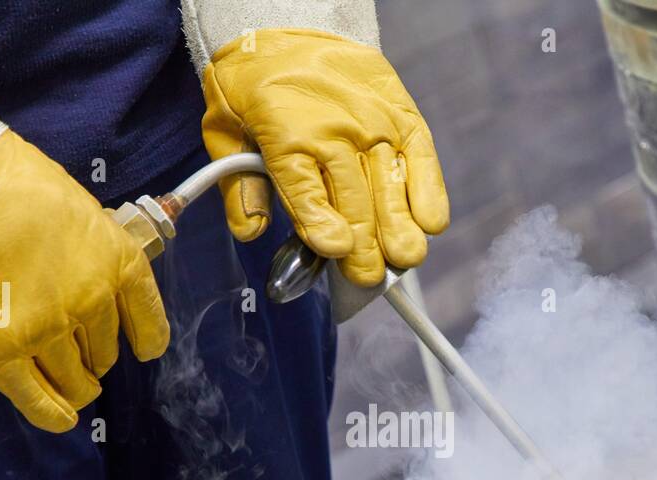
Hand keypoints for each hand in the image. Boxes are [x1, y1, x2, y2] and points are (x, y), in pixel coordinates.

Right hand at [0, 131, 169, 431]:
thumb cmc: (6, 185)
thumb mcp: (77, 212)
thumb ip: (91, 255)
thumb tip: (91, 282)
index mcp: (119, 264)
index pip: (148, 320)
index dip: (145, 340)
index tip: (143, 349)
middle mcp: (92, 302)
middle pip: (103, 353)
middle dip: (92, 357)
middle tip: (74, 352)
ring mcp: (47, 330)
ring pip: (72, 381)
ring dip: (71, 386)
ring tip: (64, 384)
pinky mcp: (1, 351)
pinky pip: (35, 398)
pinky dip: (50, 415)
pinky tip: (60, 420)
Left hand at [201, 29, 449, 286]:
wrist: (290, 23)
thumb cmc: (254, 86)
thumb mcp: (224, 129)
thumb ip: (237, 186)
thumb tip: (252, 232)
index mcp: (285, 133)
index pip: (306, 189)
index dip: (322, 223)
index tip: (336, 250)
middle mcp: (335, 128)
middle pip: (355, 199)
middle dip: (364, 246)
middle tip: (366, 278)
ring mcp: (373, 121)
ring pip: (389, 185)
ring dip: (398, 228)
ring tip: (403, 260)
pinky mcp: (400, 114)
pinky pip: (420, 157)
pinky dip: (428, 192)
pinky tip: (431, 223)